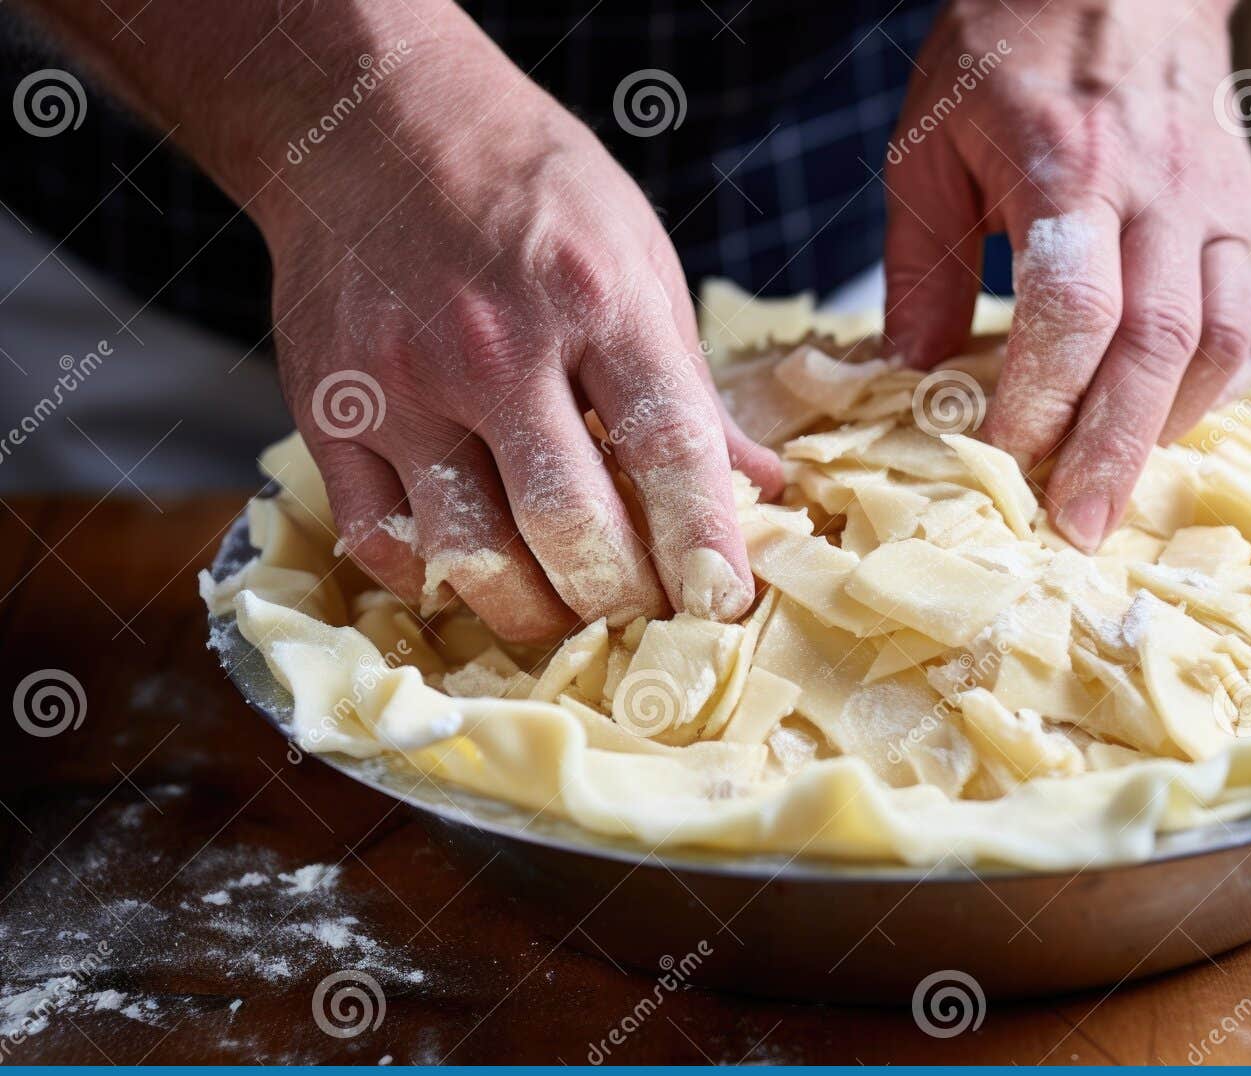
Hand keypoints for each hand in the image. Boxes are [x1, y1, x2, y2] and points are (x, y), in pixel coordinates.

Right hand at [258, 36, 780, 641]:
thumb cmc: (528, 188)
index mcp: (595, 297)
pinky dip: (434, 582)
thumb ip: (692, 385)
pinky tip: (471, 573)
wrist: (371, 120)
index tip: (726, 605)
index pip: (667, 450)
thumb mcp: (639, 257)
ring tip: (567, 609)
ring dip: (533, 612)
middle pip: (568, 526)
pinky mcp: (328, 409)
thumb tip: (760, 486)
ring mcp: (400, 383)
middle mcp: (494, 345)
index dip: (706, 546)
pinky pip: (381, 543)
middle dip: (622, 601)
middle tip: (646, 618)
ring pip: (470, 556)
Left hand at [884, 0, 1250, 549]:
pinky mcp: (1249, 212)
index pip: (1073, 306)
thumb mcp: (928, 147)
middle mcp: (1158, 188)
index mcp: (1068, 166)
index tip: (1000, 458)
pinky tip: (1171, 420)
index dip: (1041, 397)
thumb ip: (918, 266)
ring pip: (1223, 339)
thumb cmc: (1006, 59)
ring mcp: (1216, 201)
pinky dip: (1221, 384)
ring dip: (1169, 427)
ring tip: (1119, 490)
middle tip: (1075, 529)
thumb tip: (908, 381)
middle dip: (1111, 449)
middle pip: (1156, 343)